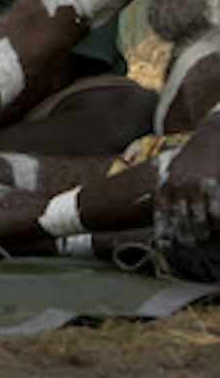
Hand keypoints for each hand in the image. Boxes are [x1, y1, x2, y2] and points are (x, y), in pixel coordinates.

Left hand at [156, 124, 219, 250]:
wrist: (213, 134)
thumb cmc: (194, 153)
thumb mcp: (176, 166)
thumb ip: (170, 184)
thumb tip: (165, 205)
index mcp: (167, 181)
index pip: (163, 210)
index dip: (165, 226)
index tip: (166, 239)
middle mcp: (179, 185)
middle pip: (179, 216)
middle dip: (183, 231)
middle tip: (188, 242)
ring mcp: (196, 186)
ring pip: (196, 216)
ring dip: (199, 229)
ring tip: (202, 236)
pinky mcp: (213, 184)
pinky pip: (213, 207)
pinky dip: (215, 218)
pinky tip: (216, 223)